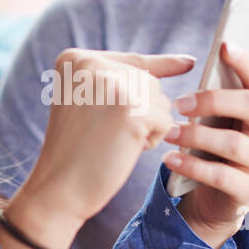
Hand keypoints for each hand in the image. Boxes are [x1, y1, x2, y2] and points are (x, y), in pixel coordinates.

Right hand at [11, 49, 192, 248]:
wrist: (59, 188)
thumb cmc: (77, 151)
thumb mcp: (90, 103)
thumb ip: (121, 80)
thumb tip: (187, 62)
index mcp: (77, 60)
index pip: (132, 60)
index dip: (161, 66)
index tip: (189, 63)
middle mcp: (92, 65)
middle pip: (149, 81)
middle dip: (141, 113)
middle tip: (107, 134)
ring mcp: (112, 85)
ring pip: (160, 100)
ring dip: (147, 126)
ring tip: (114, 141)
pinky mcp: (130, 110)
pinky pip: (166, 120)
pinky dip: (153, 138)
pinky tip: (126, 148)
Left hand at [166, 42, 248, 246]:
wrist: (214, 194)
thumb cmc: (215, 141)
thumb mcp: (219, 112)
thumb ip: (226, 81)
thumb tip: (241, 36)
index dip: (245, 62)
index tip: (223, 46)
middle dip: (214, 100)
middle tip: (179, 103)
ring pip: (234, 144)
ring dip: (196, 136)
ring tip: (168, 133)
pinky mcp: (248, 191)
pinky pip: (222, 177)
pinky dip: (192, 166)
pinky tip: (170, 159)